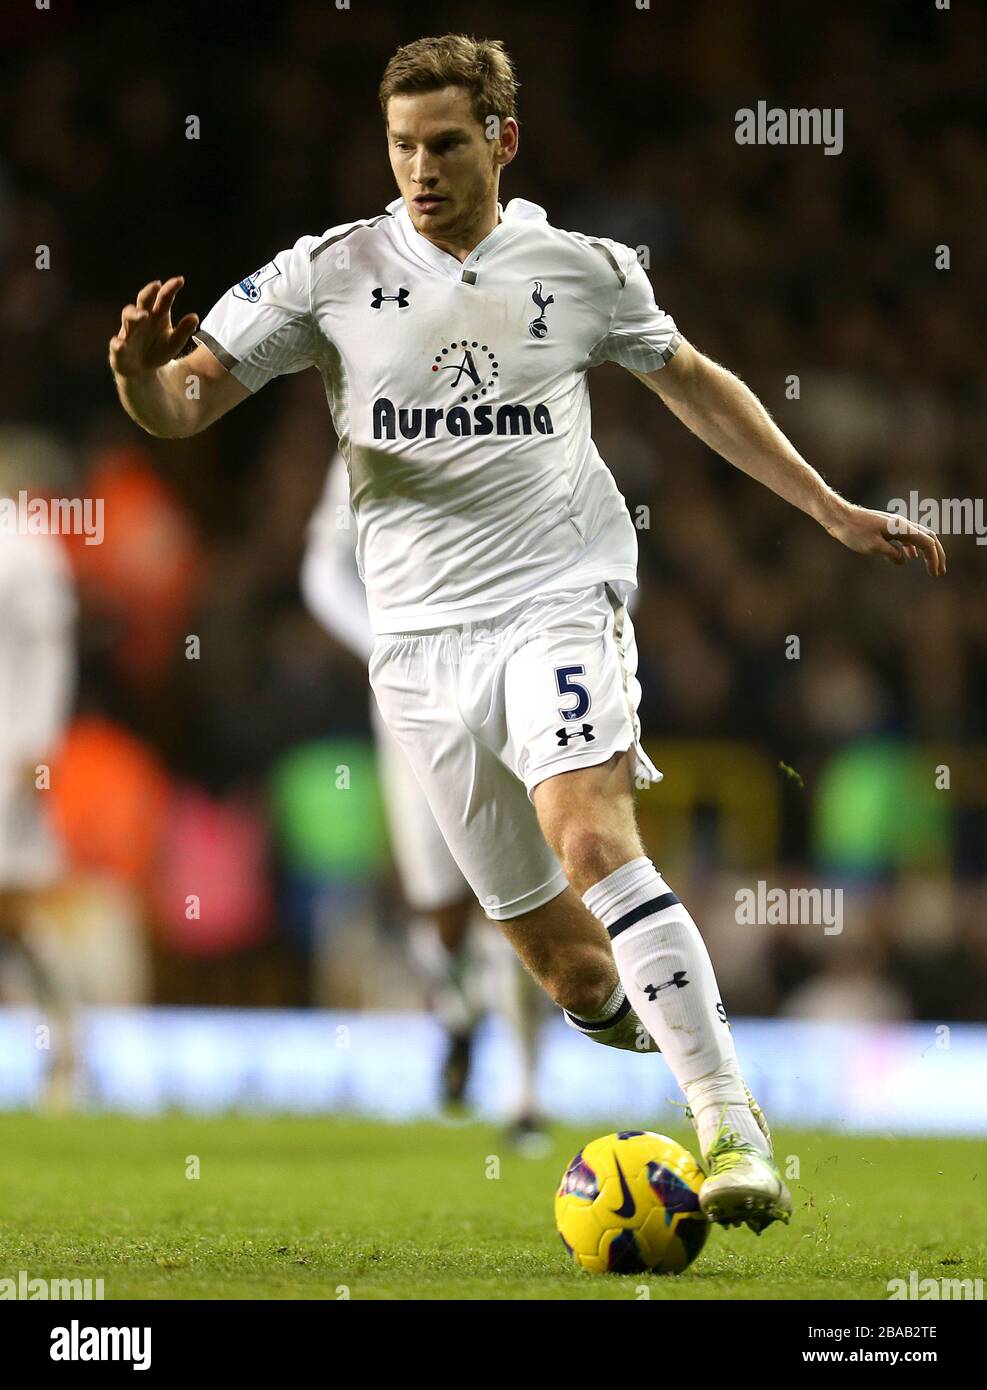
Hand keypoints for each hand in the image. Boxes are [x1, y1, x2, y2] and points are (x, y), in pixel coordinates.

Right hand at [108, 277, 199, 377]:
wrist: (141, 370)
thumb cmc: (158, 350)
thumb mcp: (174, 342)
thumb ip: (184, 330)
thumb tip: (195, 317)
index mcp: (158, 315)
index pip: (164, 297)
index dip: (170, 288)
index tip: (180, 280)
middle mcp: (142, 319)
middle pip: (143, 300)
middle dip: (148, 292)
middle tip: (156, 284)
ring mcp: (129, 331)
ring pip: (127, 316)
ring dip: (134, 314)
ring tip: (144, 315)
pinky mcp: (119, 347)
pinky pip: (116, 343)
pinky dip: (117, 343)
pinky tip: (121, 344)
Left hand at [822, 500, 945, 575]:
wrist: (839, 516)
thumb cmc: (854, 531)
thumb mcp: (873, 547)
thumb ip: (891, 554)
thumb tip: (903, 560)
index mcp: (902, 528)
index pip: (927, 543)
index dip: (934, 559)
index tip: (935, 574)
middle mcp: (901, 524)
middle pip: (928, 538)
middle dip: (936, 555)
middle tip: (939, 572)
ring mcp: (894, 525)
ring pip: (918, 537)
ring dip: (925, 552)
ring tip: (929, 567)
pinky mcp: (886, 528)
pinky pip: (905, 538)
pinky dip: (911, 548)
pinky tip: (909, 558)